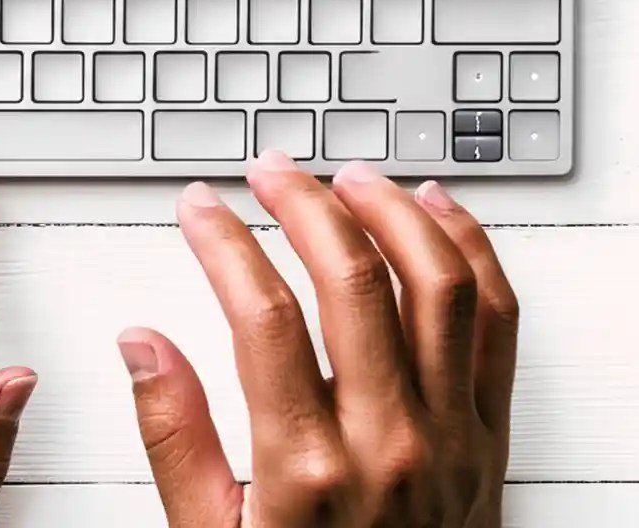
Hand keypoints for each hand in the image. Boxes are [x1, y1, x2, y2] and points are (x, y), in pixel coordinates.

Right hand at [118, 151, 518, 526]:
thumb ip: (173, 435)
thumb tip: (141, 345)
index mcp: (306, 465)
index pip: (263, 312)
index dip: (224, 242)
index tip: (202, 208)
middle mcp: (389, 439)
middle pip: (352, 279)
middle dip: (304, 204)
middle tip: (269, 173)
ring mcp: (451, 431)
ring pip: (438, 283)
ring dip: (392, 212)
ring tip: (348, 177)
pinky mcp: (491, 432)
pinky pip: (497, 319)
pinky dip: (472, 250)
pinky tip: (436, 216)